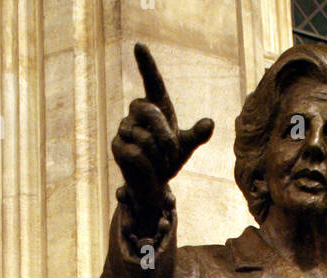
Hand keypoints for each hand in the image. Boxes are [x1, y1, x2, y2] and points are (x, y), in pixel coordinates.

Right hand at [111, 43, 213, 228]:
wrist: (153, 184)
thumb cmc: (167, 160)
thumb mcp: (185, 146)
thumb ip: (197, 135)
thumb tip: (209, 123)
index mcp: (155, 106)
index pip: (151, 81)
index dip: (146, 63)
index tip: (139, 45)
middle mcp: (136, 112)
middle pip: (150, 112)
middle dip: (165, 135)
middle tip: (173, 153)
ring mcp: (124, 129)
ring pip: (145, 137)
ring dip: (159, 155)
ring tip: (160, 163)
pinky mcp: (117, 147)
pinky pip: (136, 153)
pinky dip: (149, 165)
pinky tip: (148, 169)